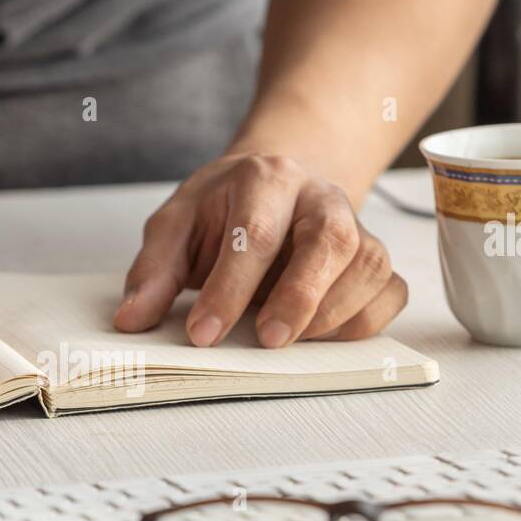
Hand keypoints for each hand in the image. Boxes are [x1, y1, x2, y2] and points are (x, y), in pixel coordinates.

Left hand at [114, 153, 406, 346]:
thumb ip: (153, 271)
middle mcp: (319, 197)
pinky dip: (362, 322)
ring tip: (286, 340)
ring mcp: (357, 226)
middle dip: (299, 298)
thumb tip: (131, 319)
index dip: (228, 290)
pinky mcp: (377, 260)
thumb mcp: (177, 226)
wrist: (277, 184)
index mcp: (265, 179)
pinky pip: (389, 293)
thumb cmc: (225, 210)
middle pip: (330, 241)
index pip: (254, 234)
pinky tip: (321, 335)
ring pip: (368, 267)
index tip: (202, 333)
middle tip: (266, 341)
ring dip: (330, 315)